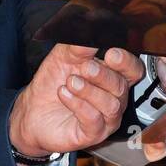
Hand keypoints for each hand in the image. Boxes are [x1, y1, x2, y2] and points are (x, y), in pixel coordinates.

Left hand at [10, 45, 143, 156]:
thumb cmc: (53, 83)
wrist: (32, 110)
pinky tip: (64, 94)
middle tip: (85, 67)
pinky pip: (94, 120)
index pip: (132, 69)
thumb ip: (79, 45)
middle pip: (121, 85)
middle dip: (103, 75)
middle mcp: (114, 98)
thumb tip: (92, 32)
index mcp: (112, 76)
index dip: (126, 62)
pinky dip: (79, 105)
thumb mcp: (63, 57)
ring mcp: (106, 118)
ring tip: (70, 82)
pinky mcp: (93, 133)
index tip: (111, 54)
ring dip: (89, 91)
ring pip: (110, 105)